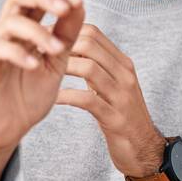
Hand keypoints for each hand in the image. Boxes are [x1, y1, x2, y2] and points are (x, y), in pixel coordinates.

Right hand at [0, 0, 84, 180]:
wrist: (9, 129)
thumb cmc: (30, 96)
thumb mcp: (56, 63)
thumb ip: (66, 36)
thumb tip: (80, 5)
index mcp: (25, 29)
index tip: (79, 2)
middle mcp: (6, 34)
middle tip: (66, 8)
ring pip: (9, 23)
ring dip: (38, 32)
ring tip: (57, 49)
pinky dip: (19, 54)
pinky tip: (36, 65)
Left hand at [55, 24, 164, 177]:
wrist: (144, 149)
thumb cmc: (119, 113)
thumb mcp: (111, 84)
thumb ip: (96, 65)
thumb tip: (69, 44)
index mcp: (122, 63)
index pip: (93, 33)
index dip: (65, 31)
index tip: (43, 41)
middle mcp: (124, 75)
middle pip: (90, 45)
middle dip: (60, 46)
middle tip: (37, 54)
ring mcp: (122, 96)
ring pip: (90, 68)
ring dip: (62, 67)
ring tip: (41, 71)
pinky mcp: (116, 118)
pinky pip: (88, 100)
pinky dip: (67, 96)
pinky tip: (52, 98)